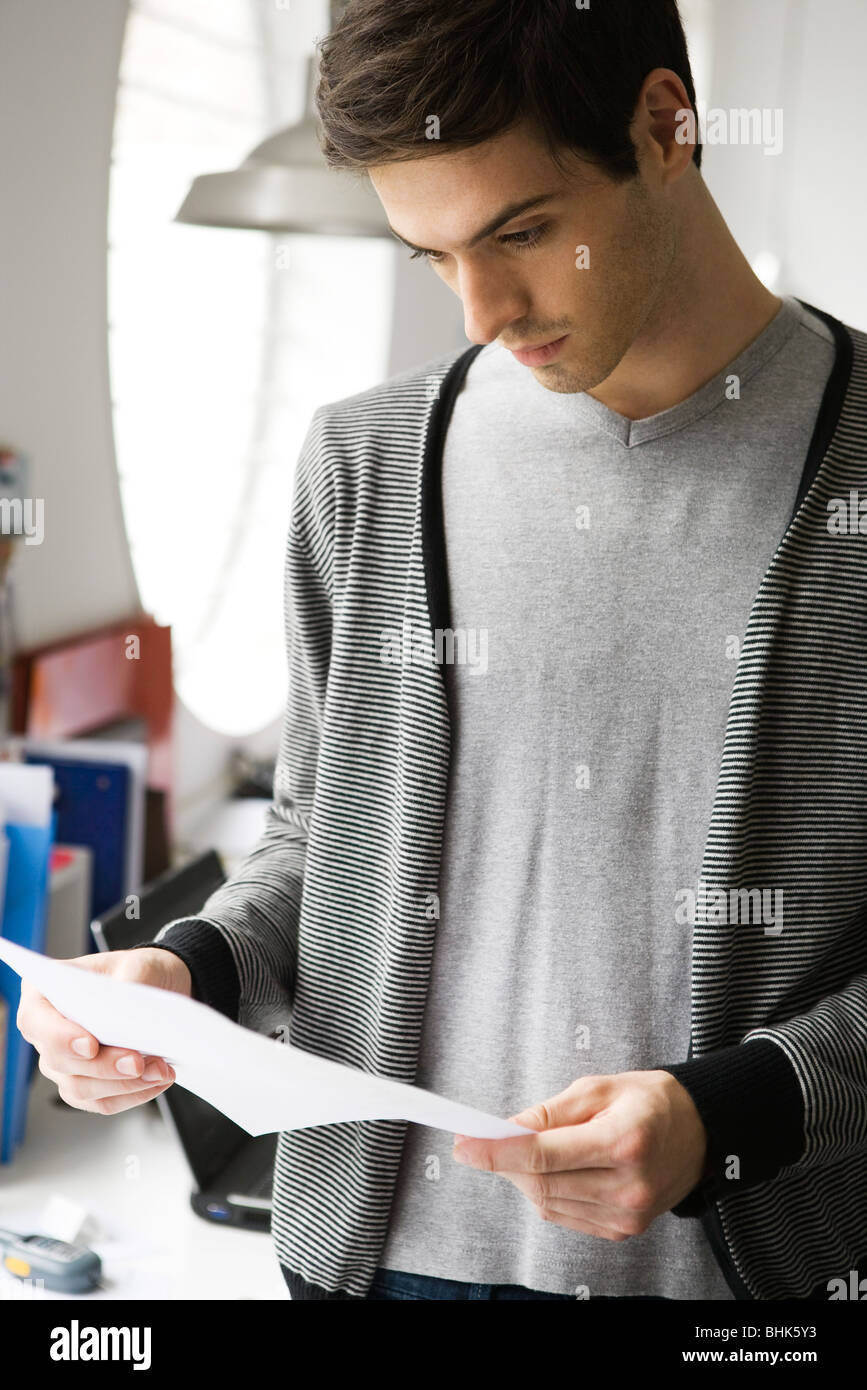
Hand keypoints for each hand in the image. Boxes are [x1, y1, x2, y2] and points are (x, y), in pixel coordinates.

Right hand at [17, 948, 191, 1115]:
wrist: (158, 990)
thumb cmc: (139, 972)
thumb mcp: (139, 965)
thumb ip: (129, 984)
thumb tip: (121, 1018)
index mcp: (44, 993)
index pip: (36, 1020)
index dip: (60, 1037)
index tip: (91, 1046)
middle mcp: (46, 1031)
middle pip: (60, 1062)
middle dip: (103, 1066)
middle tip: (138, 1062)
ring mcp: (62, 1062)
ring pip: (80, 1088)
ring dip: (122, 1084)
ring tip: (159, 1070)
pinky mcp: (84, 1084)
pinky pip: (100, 1102)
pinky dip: (131, 1095)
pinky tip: (155, 1081)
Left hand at [452, 1070, 708, 1239]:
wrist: (701, 1130)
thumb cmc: (652, 1101)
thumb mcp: (600, 1087)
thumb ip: (549, 1111)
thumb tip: (506, 1129)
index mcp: (623, 1142)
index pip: (544, 1154)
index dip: (497, 1151)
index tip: (465, 1143)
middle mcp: (628, 1186)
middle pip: (541, 1183)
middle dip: (503, 1162)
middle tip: (479, 1140)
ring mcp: (628, 1214)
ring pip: (548, 1203)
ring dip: (524, 1177)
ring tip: (526, 1148)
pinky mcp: (624, 1229)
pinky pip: (566, 1215)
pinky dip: (547, 1192)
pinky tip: (553, 1170)